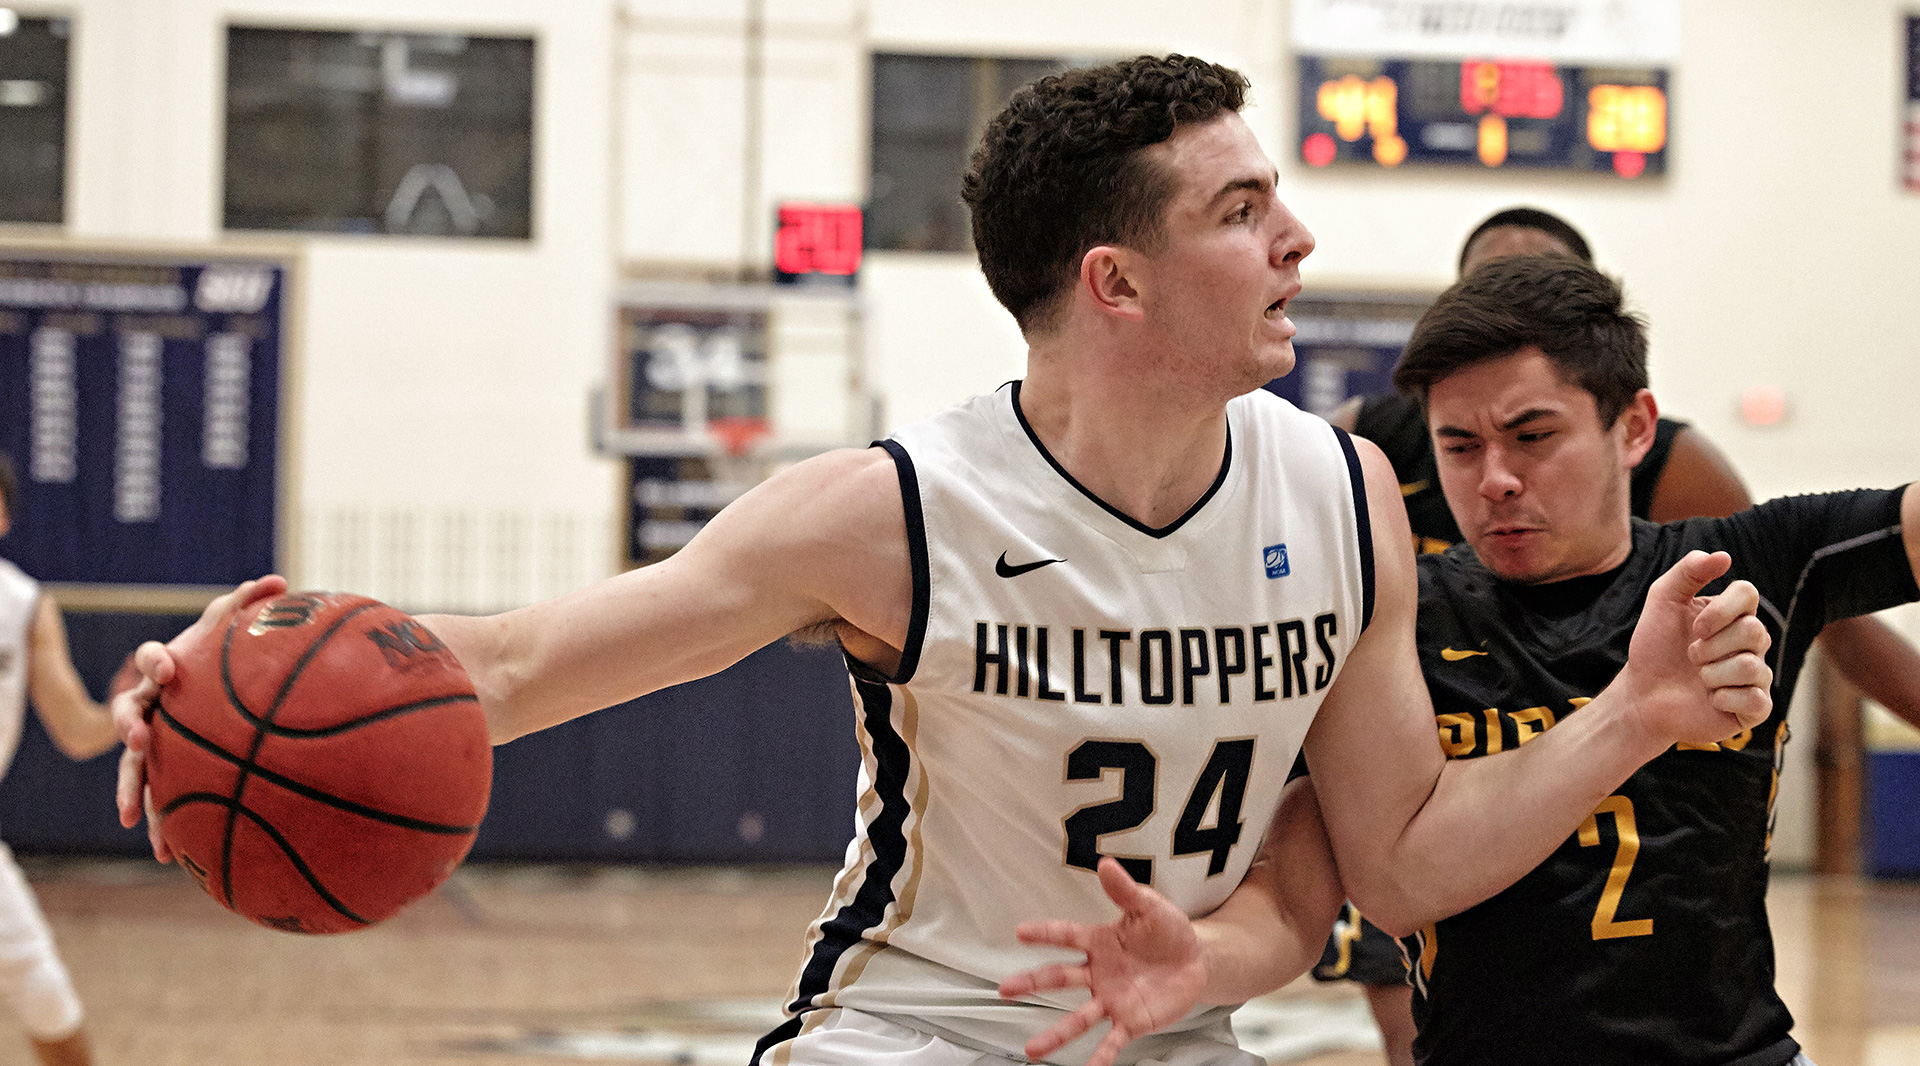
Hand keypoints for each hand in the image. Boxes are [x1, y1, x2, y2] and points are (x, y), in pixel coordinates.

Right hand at [114, 576, 287, 861]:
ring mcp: (151, 740)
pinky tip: (168, 856)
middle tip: (138, 737)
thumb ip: (249, 605)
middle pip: (127, 712)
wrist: (210, 690)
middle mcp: (150, 704)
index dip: (156, 662)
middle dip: (129, 724)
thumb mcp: (232, 631)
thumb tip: (278, 579)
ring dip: (131, 786)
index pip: (152, 659)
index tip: (168, 669)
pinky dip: (159, 823)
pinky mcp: (162, 771)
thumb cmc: (220, 657)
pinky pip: (157, 797)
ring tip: (133, 815)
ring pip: (133, 764)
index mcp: (167, 669)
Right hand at [998, 857, 1206, 1065]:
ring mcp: (1111, 999)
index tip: (1020, 932)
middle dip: (1031, 982)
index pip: (1066, 935)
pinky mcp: (1131, 1021)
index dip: (1044, 933)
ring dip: (1055, 1034)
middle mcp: (1098, 973)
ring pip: (1078, 1019)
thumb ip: (1126, 891)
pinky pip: (1112, 1041)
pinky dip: (1100, 1057)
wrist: (1196, 961)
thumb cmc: (1167, 931)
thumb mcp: (1150, 907)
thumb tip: (1105, 863)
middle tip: (1004, 988)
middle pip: (1060, 978)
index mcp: (1099, 941)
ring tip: (1032, 1051)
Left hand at [1620, 551, 1772, 748]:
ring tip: (1699, 678)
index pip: (1748, 593)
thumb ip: (1687, 573)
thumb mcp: (1662, 602)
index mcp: (1733, 615)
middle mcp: (1752, 643)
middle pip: (1754, 631)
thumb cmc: (1655, 648)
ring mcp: (1756, 676)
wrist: (1642, 695)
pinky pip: (1755, 700)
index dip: (1722, 610)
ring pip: (1750, 667)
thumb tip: (1723, 556)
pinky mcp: (1755, 708)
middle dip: (1710, 647)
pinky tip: (1710, 700)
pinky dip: (1722, 699)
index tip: (1695, 627)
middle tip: (1691, 657)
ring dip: (1711, 674)